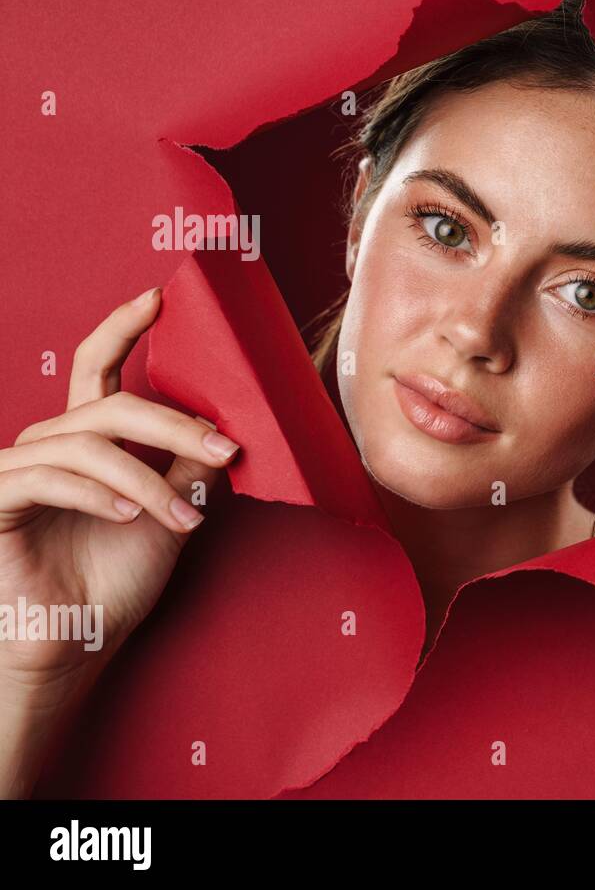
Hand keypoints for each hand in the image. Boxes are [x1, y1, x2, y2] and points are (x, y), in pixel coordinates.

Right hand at [0, 287, 238, 703]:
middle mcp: (49, 445)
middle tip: (226, 450)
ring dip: (147, 479)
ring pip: (88, 444)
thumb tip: (225, 425)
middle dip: (175, 424)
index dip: (122, 329)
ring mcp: (17, 471)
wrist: (80, 643)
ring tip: (185, 518)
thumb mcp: (172, 511)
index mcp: (88, 439)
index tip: (155, 299)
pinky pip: (47, 477)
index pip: (98, 370)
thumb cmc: (118, 579)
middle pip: (111, 406)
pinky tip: (131, 513)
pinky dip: (97, 492)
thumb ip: (189, 466)